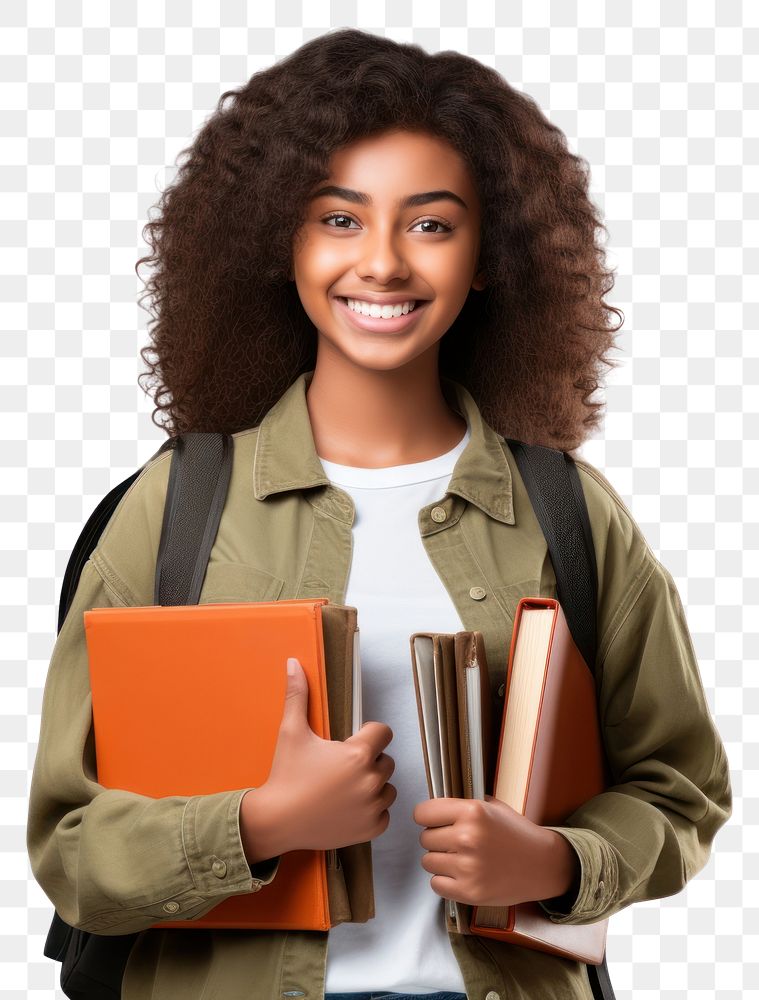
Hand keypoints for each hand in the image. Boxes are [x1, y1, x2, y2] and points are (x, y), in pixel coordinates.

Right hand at [241, 657, 396, 859]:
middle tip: (340, 768)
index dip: (368, 734)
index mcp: (358, 754)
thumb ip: (298, 695)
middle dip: (368, 760)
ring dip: (372, 785)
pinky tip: (347, 807)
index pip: (383, 732)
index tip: (350, 742)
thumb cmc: (286, 775)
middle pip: (386, 760)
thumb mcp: (291, 732)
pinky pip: (384, 812)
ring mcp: (373, 807)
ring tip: (344, 787)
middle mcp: (371, 780)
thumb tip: (294, 663)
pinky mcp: (372, 828)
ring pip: (387, 786)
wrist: (276, 820)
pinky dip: (371, 810)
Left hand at [412, 793, 579, 907]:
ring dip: (440, 861)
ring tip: (461, 859)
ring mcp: (468, 867)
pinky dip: (445, 881)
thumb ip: (463, 805)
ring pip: (428, 862)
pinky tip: (461, 875)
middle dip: (436, 840)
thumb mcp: (493, 807)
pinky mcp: (469, 891)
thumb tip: (434, 807)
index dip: (427, 817)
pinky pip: (436, 884)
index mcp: (472, 812)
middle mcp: (467, 837)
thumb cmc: (517, 834)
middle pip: (424, 838)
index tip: (433, 821)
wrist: (542, 865)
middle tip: (455, 843)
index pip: (422, 812)